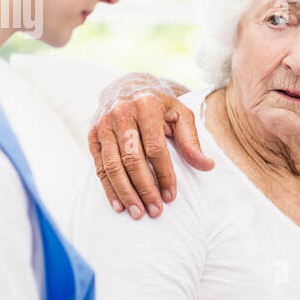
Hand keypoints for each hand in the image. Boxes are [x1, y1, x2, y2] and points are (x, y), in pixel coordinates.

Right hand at [87, 73, 210, 218]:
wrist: (130, 86)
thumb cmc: (161, 105)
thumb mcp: (181, 115)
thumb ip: (192, 141)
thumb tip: (207, 166)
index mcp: (146, 106)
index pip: (155, 148)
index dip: (164, 174)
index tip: (171, 196)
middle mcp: (121, 113)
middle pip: (132, 159)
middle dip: (144, 188)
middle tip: (156, 211)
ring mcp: (103, 124)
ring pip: (112, 165)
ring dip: (126, 192)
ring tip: (138, 213)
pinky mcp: (92, 135)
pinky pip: (99, 166)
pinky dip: (108, 188)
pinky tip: (119, 205)